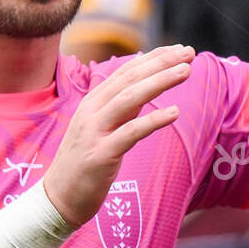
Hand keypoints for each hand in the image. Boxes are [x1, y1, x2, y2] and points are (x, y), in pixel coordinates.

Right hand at [42, 44, 194, 225]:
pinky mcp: (101, 155)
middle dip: (161, 63)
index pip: (126, 71)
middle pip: (130, 79)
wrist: (59, 198)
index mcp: (93, 102)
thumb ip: (123, 108)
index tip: (179, 49)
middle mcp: (91, 111)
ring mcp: (94, 132)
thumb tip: (148, 88)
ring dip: (160, 82)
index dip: (154, 58)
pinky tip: (175, 112)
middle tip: (189, 53)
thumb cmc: (84, 163)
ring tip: (186, 71)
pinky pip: (131, 132)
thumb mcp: (102, 128)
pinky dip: (154, 120)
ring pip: (130, 98)